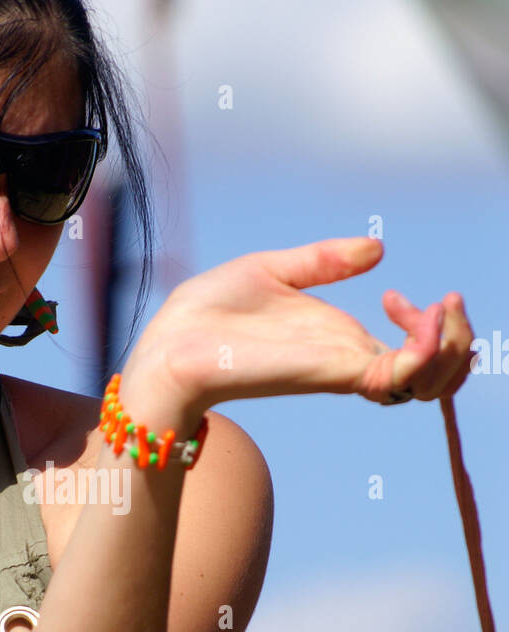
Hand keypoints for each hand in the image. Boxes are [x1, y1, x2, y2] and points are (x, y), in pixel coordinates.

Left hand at [123, 237, 474, 416]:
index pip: (413, 352)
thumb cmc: (210, 314)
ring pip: (426, 382)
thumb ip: (325, 261)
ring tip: (439, 313)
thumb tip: (377, 249)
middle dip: (459, 342)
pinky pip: (394, 378)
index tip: (396, 295)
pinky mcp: (327, 373)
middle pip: (435, 375)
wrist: (171, 344)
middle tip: (443, 305)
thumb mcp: (275, 270)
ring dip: (450, 350)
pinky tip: (418, 323)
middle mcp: (348, 361)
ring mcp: (341, 370)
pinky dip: (421, 354)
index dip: (429, 326)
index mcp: (340, 341)